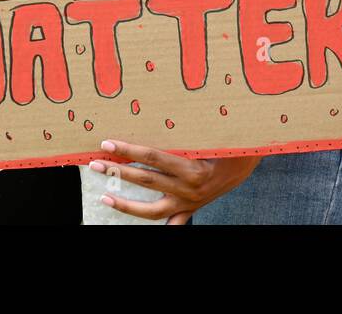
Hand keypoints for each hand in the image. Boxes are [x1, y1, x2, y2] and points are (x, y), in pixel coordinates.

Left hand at [89, 140, 259, 223]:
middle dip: (118, 171)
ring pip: (151, 210)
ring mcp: (188, 202)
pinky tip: (139, 228)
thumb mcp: (208, 134)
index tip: (107, 143)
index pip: (152, 157)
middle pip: (146, 180)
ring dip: (125, 205)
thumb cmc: (226, 141)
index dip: (128, 150)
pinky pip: (174, 223)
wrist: (246, 164)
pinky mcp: (191, 209)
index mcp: (192, 166)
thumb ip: (185, 130)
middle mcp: (188, 187)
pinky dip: (162, 226)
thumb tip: (159, 113)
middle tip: (95, 163)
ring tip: (104, 196)